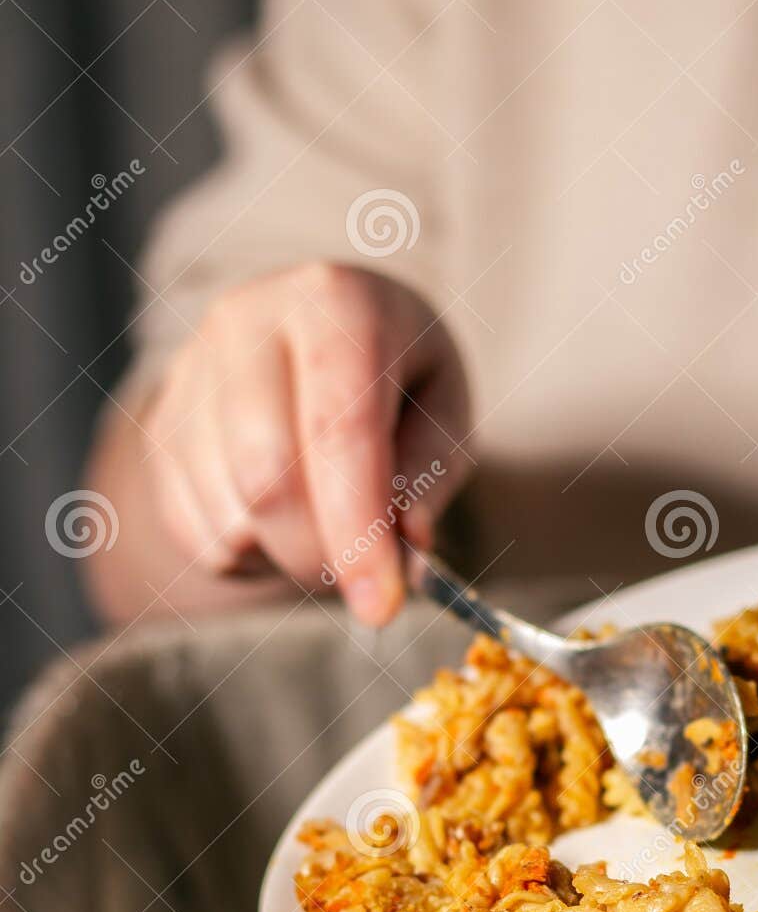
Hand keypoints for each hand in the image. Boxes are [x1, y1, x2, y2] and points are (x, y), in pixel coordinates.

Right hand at [142, 263, 468, 624]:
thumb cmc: (396, 379)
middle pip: (267, 477)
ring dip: (286, 554)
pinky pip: (194, 528)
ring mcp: (191, 371)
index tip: (382, 608)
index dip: (358, 530)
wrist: (315, 339)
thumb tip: (402, 539)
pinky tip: (281, 520)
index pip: (339, 431)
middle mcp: (248, 322)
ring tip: (327, 525)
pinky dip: (248, 554)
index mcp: (335, 302)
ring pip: (229, 512)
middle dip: (319, 554)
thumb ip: (431, 471)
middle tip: (360, 580)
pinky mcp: (160, 422)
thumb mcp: (444, 409)